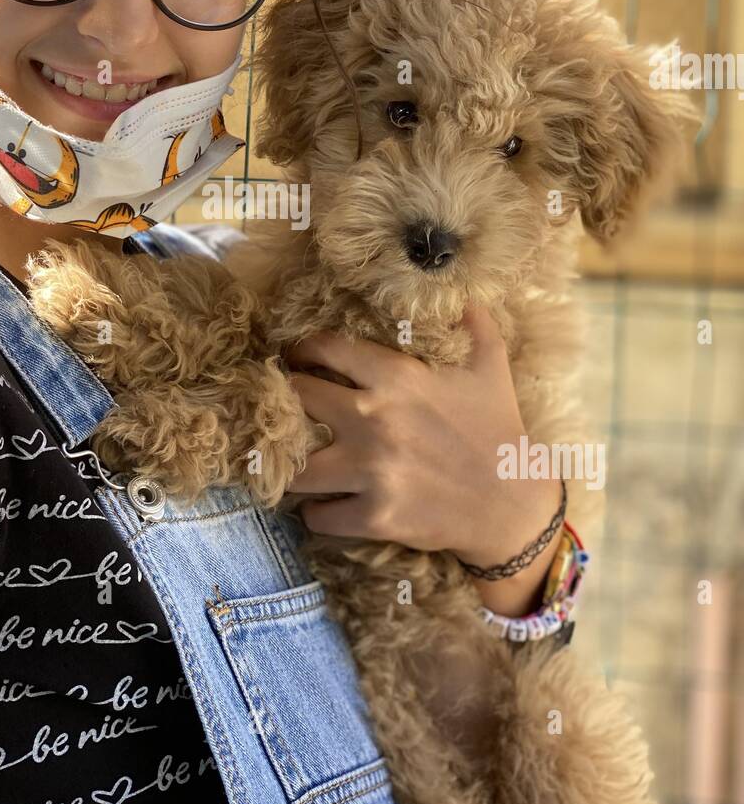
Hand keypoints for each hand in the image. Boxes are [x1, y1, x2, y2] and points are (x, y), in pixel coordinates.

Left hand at [284, 306, 563, 615]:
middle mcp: (373, 419)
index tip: (297, 359)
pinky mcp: (374, 516)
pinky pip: (318, 516)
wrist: (514, 504)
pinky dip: (317, 513)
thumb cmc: (499, 428)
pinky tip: (325, 504)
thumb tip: (459, 287)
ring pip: (296, 466)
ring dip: (293, 464)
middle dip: (288, 401)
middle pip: (297, 399)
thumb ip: (471, 320)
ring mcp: (370, 470)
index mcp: (395, 376)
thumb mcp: (491, 363)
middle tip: (288, 408)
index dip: (302, 351)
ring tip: (298, 461)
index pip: (323, 348)